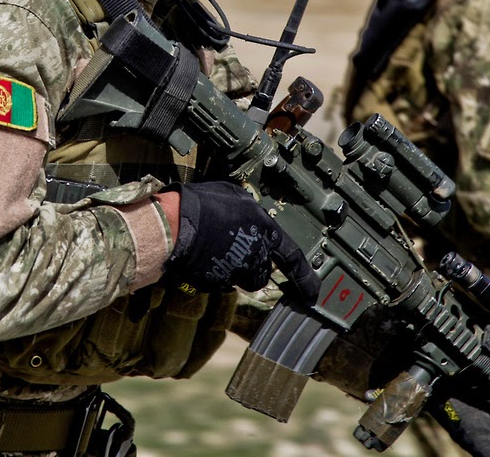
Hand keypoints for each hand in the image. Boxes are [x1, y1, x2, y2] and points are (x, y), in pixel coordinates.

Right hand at [163, 181, 318, 299]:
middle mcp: (256, 255)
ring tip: (211, 247)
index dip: (304, 278)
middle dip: (249, 263)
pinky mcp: (219, 283)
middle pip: (260, 270)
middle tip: (227, 243)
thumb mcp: (233, 196)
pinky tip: (200, 255)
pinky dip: (213, 271)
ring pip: (240, 277)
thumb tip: (248, 217)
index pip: (292, 258)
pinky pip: (220, 280)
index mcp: (265, 230)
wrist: (176, 224)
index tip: (313, 294)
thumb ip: (248, 212)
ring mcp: (238, 271)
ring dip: (232, 268)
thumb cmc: (202, 204)